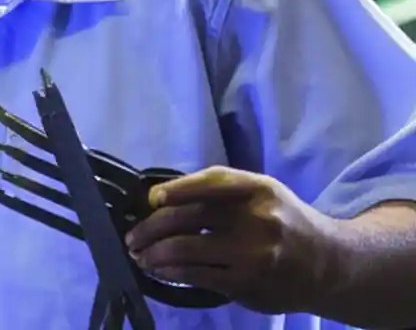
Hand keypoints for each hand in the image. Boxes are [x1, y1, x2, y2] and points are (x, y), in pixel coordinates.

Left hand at [124, 166, 341, 314]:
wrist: (331, 265)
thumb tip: (162, 199)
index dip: (176, 188)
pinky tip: (159, 270)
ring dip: (153, 253)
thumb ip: (222, 193)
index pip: (210, 182)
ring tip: (140, 255)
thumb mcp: (263, 195)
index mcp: (258, 189)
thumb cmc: (285, 223)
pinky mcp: (247, 283)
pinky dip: (170, 272)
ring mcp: (252, 254)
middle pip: (187, 217)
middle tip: (133, 236)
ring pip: (185, 250)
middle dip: (151, 227)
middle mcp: (256, 218)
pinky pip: (196, 276)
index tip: (152, 198)